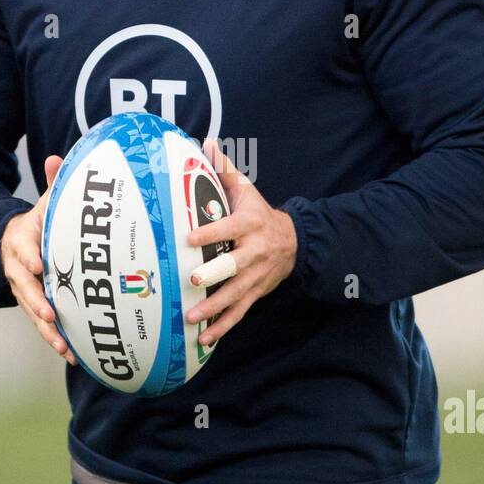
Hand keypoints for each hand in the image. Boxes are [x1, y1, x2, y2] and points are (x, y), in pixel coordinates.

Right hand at [0, 155, 77, 365]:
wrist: (11, 245)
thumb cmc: (38, 223)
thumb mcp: (42, 204)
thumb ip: (52, 185)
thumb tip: (57, 157)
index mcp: (22, 240)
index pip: (23, 248)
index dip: (29, 256)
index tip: (38, 265)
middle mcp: (20, 269)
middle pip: (26, 288)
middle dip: (37, 302)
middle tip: (50, 314)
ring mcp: (26, 291)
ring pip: (34, 312)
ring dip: (47, 330)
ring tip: (62, 346)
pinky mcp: (36, 307)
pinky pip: (44, 326)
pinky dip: (56, 340)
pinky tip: (74, 357)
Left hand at [184, 138, 297, 346]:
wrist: (294, 242)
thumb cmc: (259, 213)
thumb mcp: (246, 191)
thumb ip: (224, 171)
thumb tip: (207, 143)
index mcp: (249, 225)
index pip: (228, 228)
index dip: (210, 232)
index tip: (189, 237)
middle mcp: (254, 252)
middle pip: (234, 266)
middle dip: (214, 275)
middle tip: (193, 282)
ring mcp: (255, 277)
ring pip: (235, 295)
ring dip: (214, 309)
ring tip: (192, 319)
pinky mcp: (255, 294)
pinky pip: (239, 313)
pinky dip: (222, 328)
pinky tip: (204, 340)